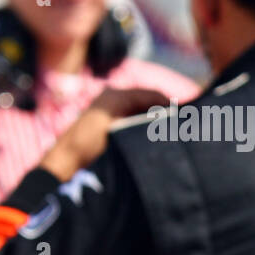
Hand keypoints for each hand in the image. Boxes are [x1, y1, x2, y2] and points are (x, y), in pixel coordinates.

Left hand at [39, 87, 170, 180]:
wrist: (67, 160)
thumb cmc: (92, 145)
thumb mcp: (123, 132)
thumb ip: (146, 123)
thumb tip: (173, 120)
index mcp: (117, 95)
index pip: (152, 94)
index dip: (169, 103)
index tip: (187, 115)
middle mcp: (114, 95)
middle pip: (147, 99)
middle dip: (164, 109)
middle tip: (181, 122)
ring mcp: (110, 106)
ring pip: (141, 107)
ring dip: (155, 116)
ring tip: (171, 128)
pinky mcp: (108, 117)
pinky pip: (132, 114)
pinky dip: (145, 120)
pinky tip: (155, 131)